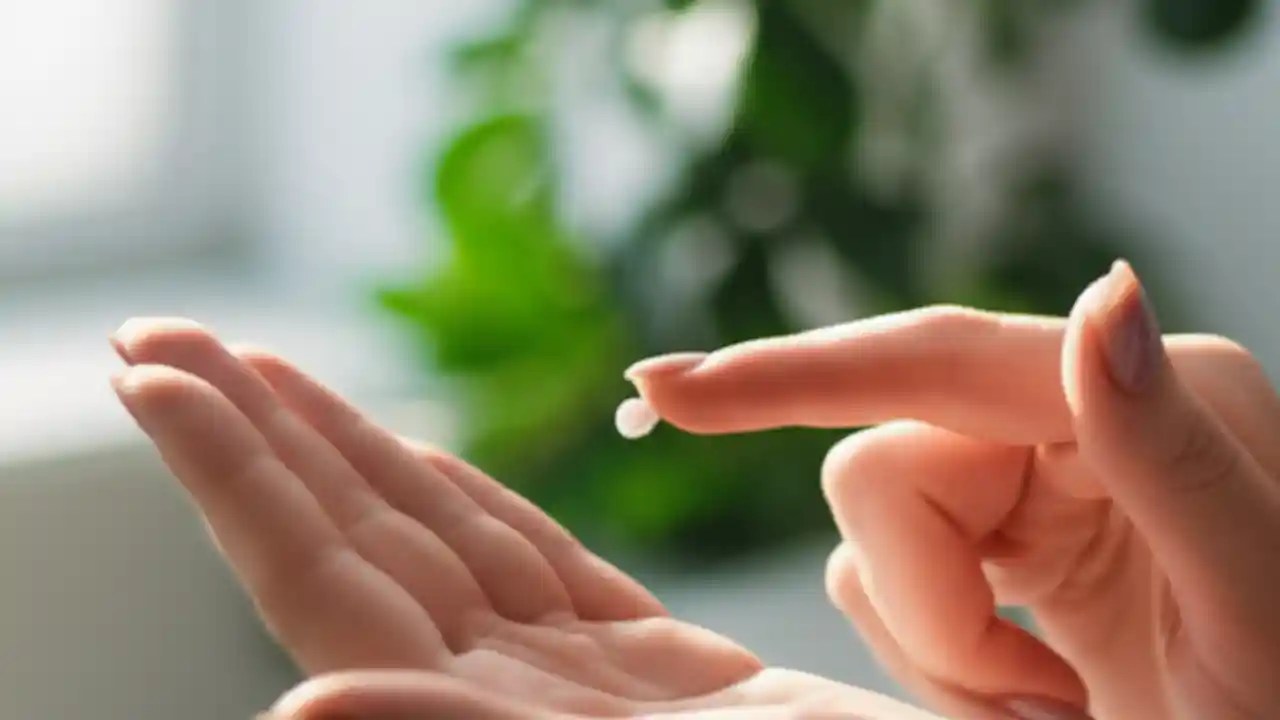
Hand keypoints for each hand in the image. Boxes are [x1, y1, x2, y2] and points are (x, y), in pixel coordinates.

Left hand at [108, 319, 952, 718]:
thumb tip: (297, 712)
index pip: (331, 589)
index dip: (239, 480)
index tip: (151, 373)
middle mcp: (522, 719)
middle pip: (362, 553)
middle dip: (265, 440)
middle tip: (163, 335)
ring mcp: (583, 699)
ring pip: (440, 552)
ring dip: (352, 457)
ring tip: (268, 376)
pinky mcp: (658, 686)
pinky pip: (539, 575)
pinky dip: (474, 509)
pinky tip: (425, 467)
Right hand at [627, 262, 1279, 719]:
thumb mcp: (1249, 596)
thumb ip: (1163, 447)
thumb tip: (1103, 293)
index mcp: (1128, 399)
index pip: (924, 362)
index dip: (787, 376)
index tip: (662, 388)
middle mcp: (1066, 418)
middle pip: (882, 469)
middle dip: (927, 605)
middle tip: (1034, 703)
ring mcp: (1027, 484)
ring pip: (871, 534)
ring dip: (940, 643)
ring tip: (1049, 705)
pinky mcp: (998, 544)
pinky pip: (885, 578)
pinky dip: (937, 653)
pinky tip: (1032, 692)